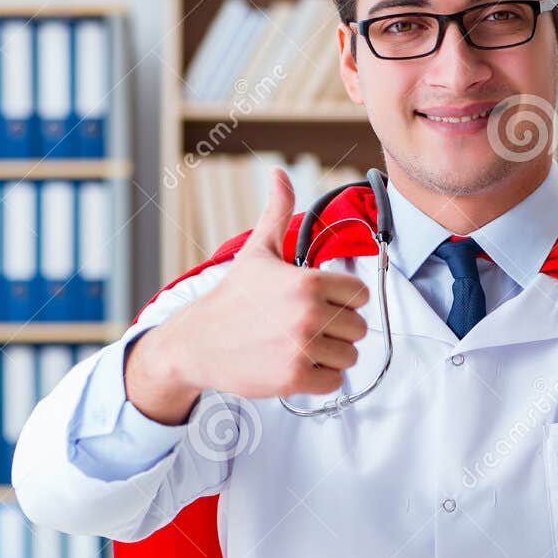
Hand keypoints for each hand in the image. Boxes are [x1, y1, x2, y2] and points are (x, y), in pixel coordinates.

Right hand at [125, 168, 371, 422]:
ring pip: (349, 357)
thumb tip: (280, 174)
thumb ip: (277, 212)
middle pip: (358, 328)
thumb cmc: (233, 297)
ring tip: (300, 345)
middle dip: (338, 329)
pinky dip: (320, 378)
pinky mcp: (294, 379)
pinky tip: (296, 364)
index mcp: (308, 281)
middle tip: (307, 327)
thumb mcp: (258, 251)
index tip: (323, 303)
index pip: (361, 295)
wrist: (197, 342)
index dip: (344, 300)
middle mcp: (308, 314)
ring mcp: (302, 348)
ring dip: (330, 355)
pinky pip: (334, 382)